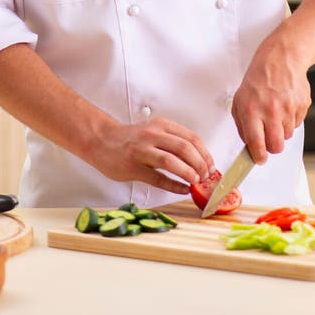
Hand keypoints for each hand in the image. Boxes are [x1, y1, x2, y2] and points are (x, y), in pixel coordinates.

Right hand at [90, 115, 214, 193]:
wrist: (102, 141)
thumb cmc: (131, 138)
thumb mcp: (154, 130)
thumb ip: (173, 140)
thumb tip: (198, 159)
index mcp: (161, 125)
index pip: (191, 137)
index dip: (205, 153)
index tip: (211, 165)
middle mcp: (153, 135)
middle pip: (184, 148)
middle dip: (200, 164)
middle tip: (206, 175)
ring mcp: (142, 150)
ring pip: (171, 161)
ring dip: (188, 173)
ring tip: (196, 182)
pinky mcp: (133, 167)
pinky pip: (158, 178)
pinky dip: (173, 185)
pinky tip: (182, 189)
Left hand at [231, 32, 310, 164]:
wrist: (280, 59)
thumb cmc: (258, 80)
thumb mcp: (239, 100)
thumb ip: (242, 125)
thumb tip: (249, 145)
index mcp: (252, 110)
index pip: (257, 144)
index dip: (258, 156)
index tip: (259, 159)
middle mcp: (271, 111)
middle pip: (276, 147)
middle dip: (272, 147)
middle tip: (269, 139)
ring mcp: (288, 108)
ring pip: (287, 136)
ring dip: (281, 130)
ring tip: (275, 113)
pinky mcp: (302, 105)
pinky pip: (296, 123)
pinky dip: (290, 119)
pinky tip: (284, 105)